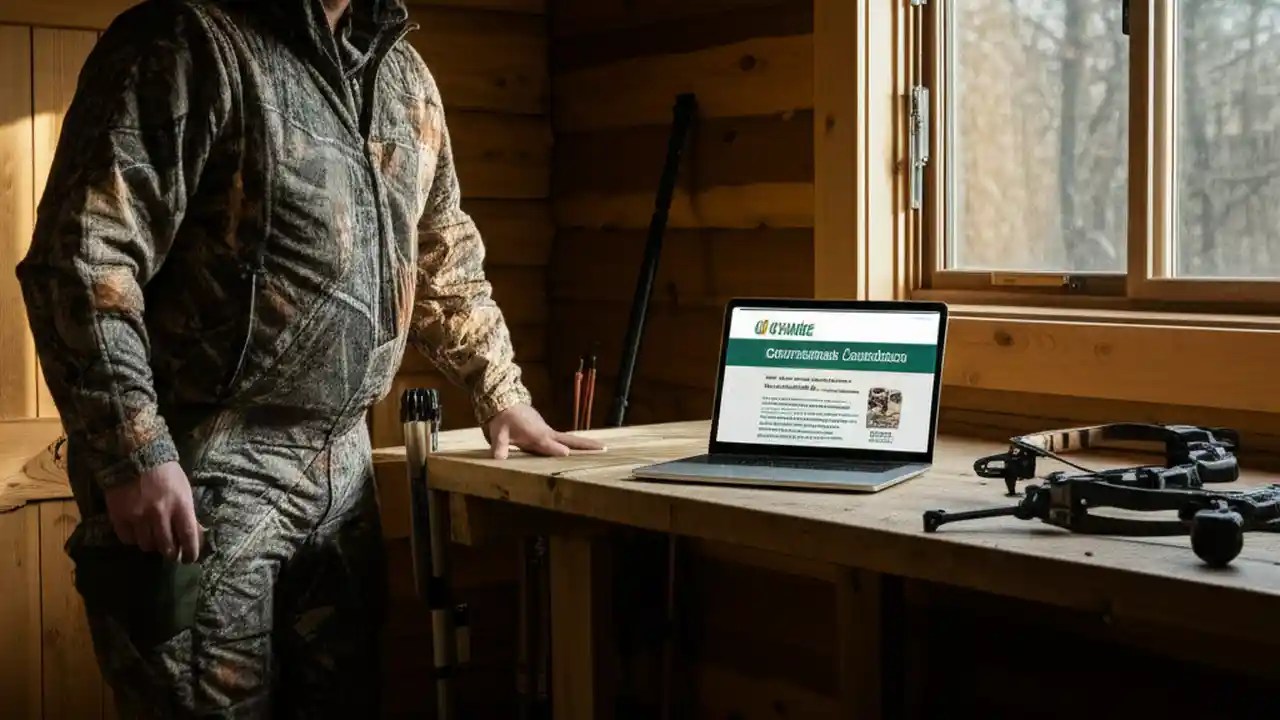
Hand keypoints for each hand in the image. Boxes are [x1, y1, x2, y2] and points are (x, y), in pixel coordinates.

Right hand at [103, 461, 202, 563]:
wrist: (134, 456)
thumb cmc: (165, 472)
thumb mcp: (184, 490)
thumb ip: (188, 513)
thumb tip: (196, 535)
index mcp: (181, 505)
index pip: (188, 538)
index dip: (190, 553)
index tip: (190, 559)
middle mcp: (160, 514)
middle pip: (166, 547)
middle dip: (171, 553)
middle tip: (171, 552)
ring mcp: (138, 517)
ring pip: (147, 546)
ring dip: (152, 545)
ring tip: (153, 537)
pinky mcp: (119, 517)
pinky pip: (128, 539)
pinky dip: (133, 539)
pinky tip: (137, 531)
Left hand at [484, 403, 605, 459]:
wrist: (504, 400)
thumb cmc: (502, 419)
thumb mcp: (498, 433)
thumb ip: (500, 446)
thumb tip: (498, 459)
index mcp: (536, 434)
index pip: (548, 444)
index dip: (555, 449)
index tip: (567, 454)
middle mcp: (546, 432)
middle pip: (569, 439)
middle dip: (585, 444)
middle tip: (604, 448)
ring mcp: (548, 431)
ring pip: (568, 438)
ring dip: (584, 444)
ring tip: (601, 449)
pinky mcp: (546, 430)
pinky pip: (562, 438)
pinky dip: (573, 442)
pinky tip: (581, 449)